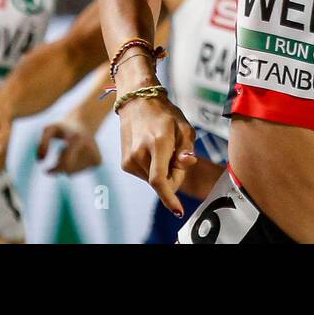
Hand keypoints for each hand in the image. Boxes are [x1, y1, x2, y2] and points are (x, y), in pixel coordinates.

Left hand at [37, 118, 102, 174]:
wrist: (84, 123)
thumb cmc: (64, 128)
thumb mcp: (50, 130)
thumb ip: (42, 144)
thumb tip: (40, 161)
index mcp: (77, 139)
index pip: (66, 164)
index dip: (56, 169)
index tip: (46, 171)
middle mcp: (89, 147)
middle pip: (68, 170)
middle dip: (59, 167)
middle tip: (56, 157)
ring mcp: (95, 155)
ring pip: (72, 173)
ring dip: (65, 165)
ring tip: (69, 150)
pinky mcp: (98, 161)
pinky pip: (79, 172)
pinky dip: (73, 166)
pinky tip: (75, 155)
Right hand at [117, 94, 196, 216]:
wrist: (137, 102)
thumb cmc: (165, 115)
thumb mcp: (183, 127)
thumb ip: (187, 148)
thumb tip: (188, 163)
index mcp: (157, 144)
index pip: (160, 181)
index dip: (169, 198)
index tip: (178, 211)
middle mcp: (140, 154)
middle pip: (161, 182)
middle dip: (173, 177)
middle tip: (177, 157)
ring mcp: (129, 159)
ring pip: (153, 180)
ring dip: (163, 173)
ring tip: (162, 149)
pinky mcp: (125, 163)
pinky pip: (145, 175)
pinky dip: (153, 169)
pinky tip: (152, 151)